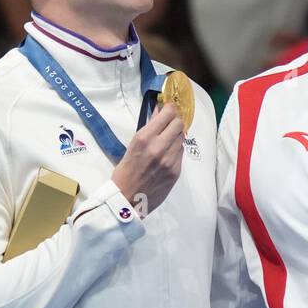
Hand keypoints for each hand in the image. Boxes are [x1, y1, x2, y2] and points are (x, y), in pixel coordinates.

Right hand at [110, 102, 184, 216]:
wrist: (127, 199)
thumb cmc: (125, 171)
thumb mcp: (132, 145)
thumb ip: (149, 128)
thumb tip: (160, 112)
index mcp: (144, 138)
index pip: (167, 114)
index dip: (170, 108)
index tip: (168, 108)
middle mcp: (159, 147)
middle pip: (179, 124)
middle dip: (175, 121)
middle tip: (169, 123)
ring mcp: (170, 160)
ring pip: (182, 138)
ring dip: (176, 136)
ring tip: (167, 140)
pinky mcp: (176, 171)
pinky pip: (181, 153)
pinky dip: (176, 149)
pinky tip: (167, 154)